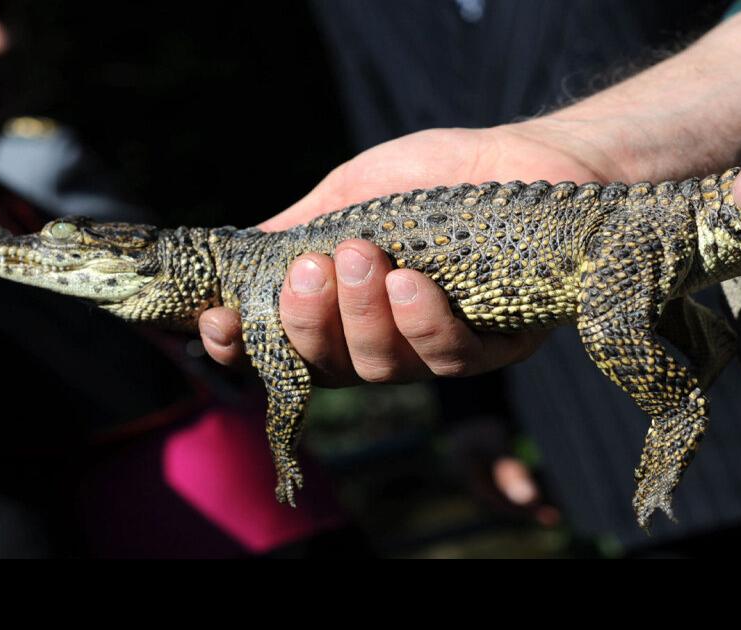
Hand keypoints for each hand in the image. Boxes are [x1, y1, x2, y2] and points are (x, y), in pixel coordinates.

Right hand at [198, 123, 610, 385]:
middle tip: (310, 268)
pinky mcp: (497, 347)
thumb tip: (235, 253)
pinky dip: (424, 324)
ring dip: (364, 318)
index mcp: (344, 315)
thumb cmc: (432, 176)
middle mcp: (385, 344)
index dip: (245, 348)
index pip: (285, 349)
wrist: (522, 154)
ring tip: (360, 258)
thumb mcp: (352, 191)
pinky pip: (453, 358)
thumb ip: (301, 226)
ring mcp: (437, 351)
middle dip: (310, 322)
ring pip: (385, 368)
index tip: (218, 322)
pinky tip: (411, 284)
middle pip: (331, 367)